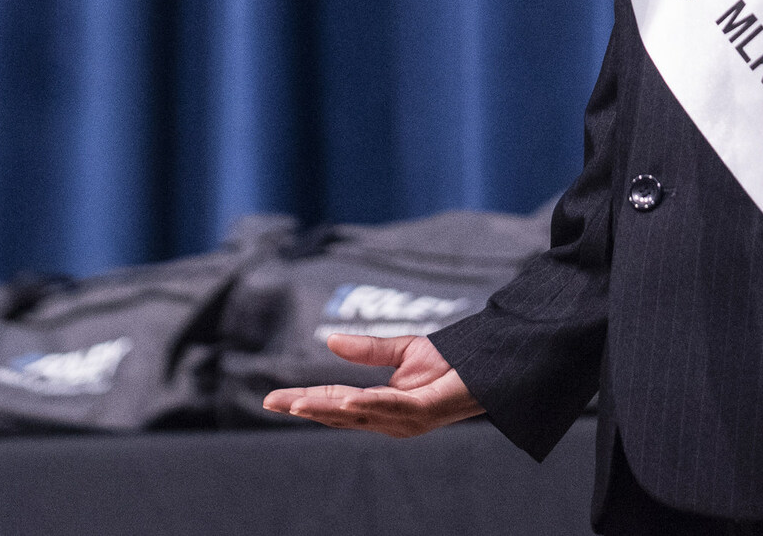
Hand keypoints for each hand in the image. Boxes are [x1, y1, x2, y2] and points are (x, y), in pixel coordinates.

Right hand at [260, 333, 483, 437]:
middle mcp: (390, 419)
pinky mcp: (426, 411)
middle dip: (305, 408)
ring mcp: (408, 419)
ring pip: (359, 415)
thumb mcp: (401, 350)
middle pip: (339, 414)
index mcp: (381, 407)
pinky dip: (369, 406)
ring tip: (297, 404)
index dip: (304, 401)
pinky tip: (348, 402)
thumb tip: (329, 343)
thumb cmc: (451, 361)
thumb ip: (367, 349)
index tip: (273, 399)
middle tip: (271, 403)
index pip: (335, 404)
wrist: (491, 364)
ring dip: (328, 409)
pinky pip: (393, 408)